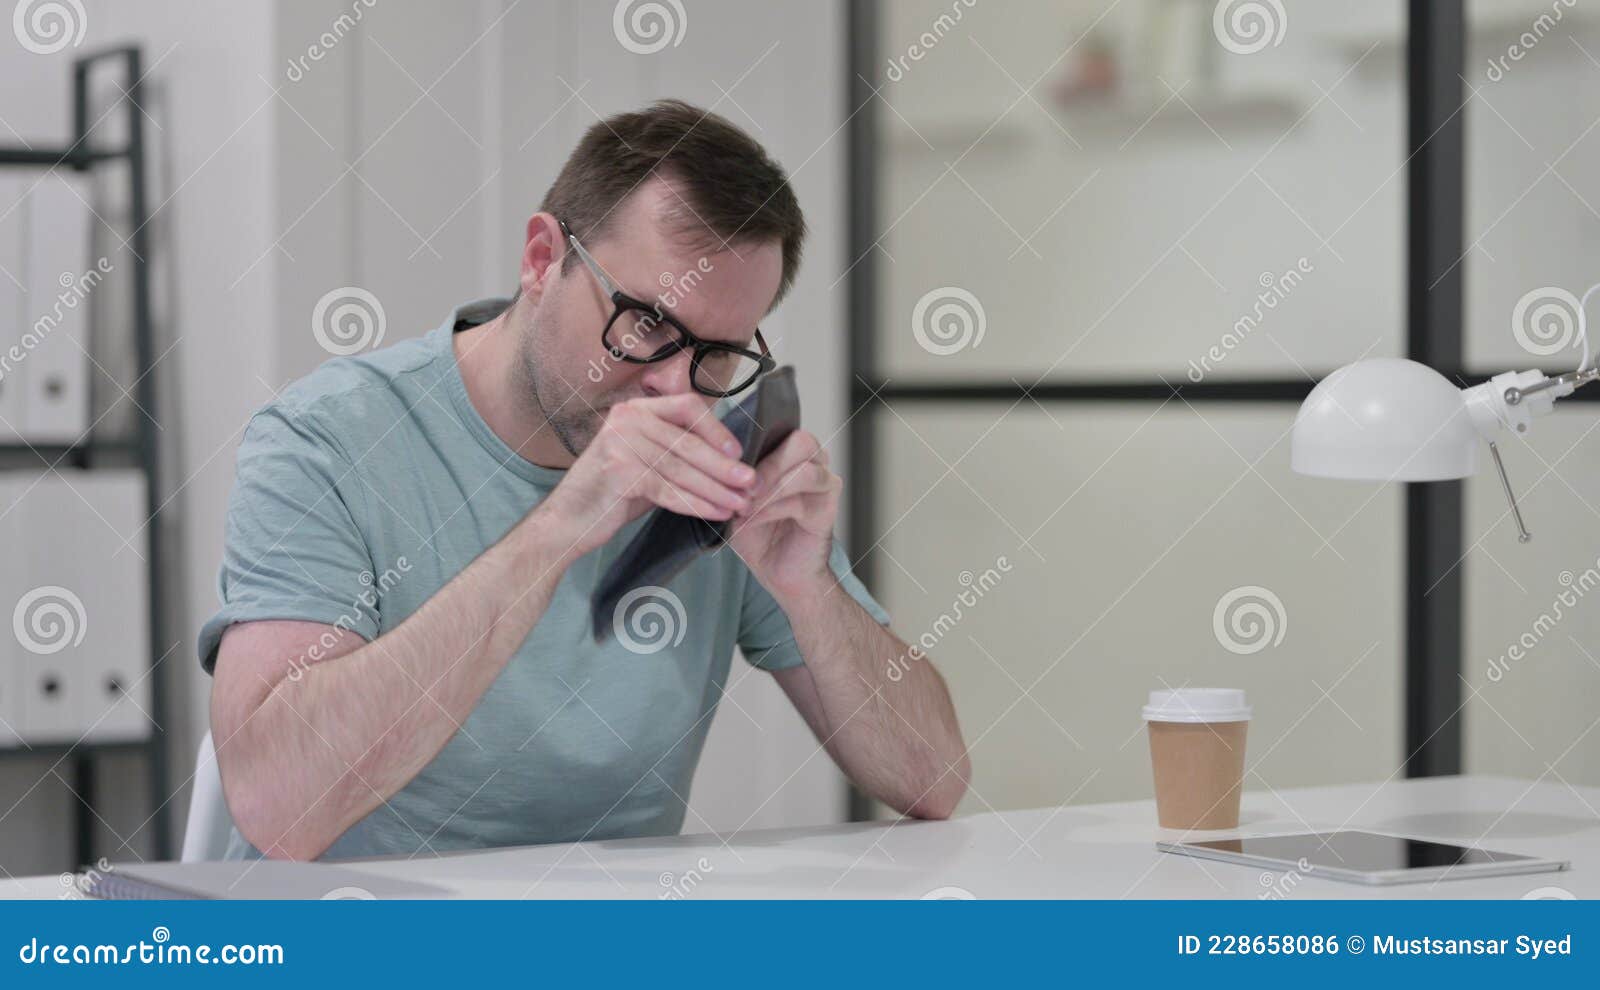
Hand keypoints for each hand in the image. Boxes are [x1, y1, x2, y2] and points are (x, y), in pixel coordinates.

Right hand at [541, 394, 756, 555]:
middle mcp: (627, 419)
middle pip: (688, 441)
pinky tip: (717, 513)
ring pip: (682, 468)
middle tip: (752, 484)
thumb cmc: (610, 492)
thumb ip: (674, 449)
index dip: (716, 429)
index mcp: (635, 409)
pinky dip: (697, 503)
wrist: (567, 521)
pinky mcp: (620, 473)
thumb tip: (727, 458)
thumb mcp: (642, 459)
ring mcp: (621, 445)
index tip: (737, 452)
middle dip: (724, 466)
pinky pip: (669, 490)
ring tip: (741, 504)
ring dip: (717, 489)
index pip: (687, 406)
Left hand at [729, 430, 840, 601]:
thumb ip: (732, 478)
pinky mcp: (828, 508)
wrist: (780, 574)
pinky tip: (750, 520)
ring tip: (744, 505)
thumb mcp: (737, 500)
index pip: (780, 427)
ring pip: (805, 469)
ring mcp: (825, 484)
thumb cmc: (758, 534)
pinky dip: (771, 509)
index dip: (753, 440)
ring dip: (770, 487)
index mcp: (791, 453)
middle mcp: (814, 462)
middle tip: (740, 486)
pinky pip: (802, 499)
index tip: (725, 462)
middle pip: (800, 441)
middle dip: (766, 464)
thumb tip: (714, 459)